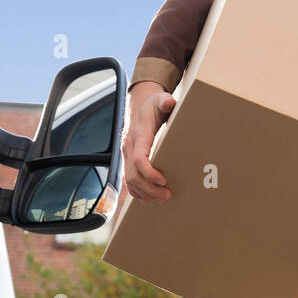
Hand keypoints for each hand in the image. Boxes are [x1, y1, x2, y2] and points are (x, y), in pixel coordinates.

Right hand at [120, 80, 174, 203]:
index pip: (139, 159)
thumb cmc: (151, 105)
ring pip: (129, 180)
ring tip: (162, 198)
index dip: (150, 173)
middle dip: (150, 189)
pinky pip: (128, 179)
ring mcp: (127, 154)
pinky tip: (147, 198)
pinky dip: (137, 191)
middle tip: (167, 195)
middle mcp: (129, 146)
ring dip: (145, 192)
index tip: (163, 181)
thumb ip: (165, 102)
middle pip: (134, 175)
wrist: (139, 104)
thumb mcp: (160, 99)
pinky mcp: (128, 159)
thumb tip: (170, 103)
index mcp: (138, 135)